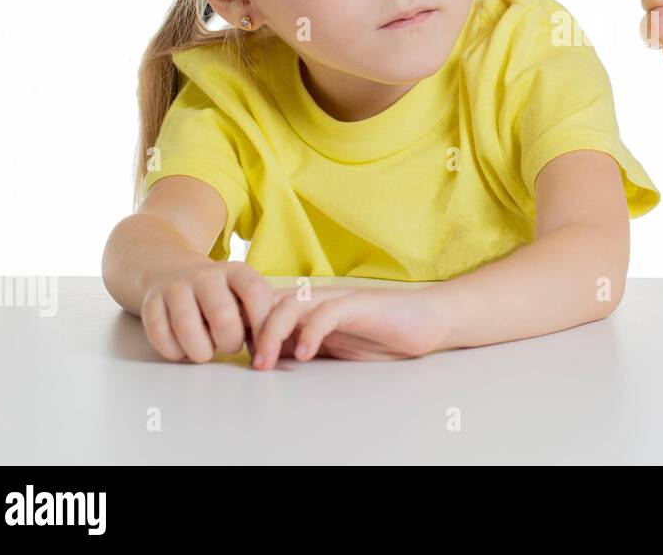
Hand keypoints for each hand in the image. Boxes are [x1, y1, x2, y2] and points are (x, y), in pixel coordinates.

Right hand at [140, 260, 273, 363]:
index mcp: (236, 272)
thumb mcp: (244, 296)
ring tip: (206, 353)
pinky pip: (160, 334)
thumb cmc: (221, 296)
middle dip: (230, 342)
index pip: (256, 293)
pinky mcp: (151, 302)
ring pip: (187, 326)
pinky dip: (174, 351)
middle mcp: (206, 276)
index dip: (262, 324)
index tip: (264, 345)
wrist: (172, 272)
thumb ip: (261, 316)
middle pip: (223, 316)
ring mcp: (176, 287)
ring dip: (200, 351)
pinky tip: (183, 350)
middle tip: (231, 347)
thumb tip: (271, 349)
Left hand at [249, 285, 450, 368]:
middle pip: (270, 303)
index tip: (235, 356)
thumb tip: (266, 357)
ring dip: (273, 334)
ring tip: (266, 363)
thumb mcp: (332, 344)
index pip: (264, 308)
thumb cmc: (381, 332)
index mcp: (309, 306)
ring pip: (291, 305)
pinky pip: (328, 313)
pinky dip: (311, 332)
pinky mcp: (359, 304)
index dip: (245, 327)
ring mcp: (338, 298)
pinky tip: (306, 354)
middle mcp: (318, 297)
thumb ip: (301, 343)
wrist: (427, 319)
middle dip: (251, 332)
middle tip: (249, 365)